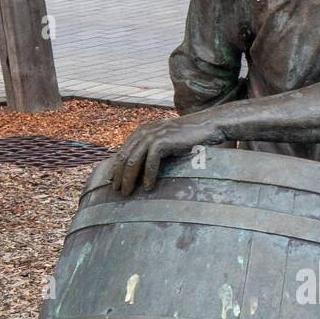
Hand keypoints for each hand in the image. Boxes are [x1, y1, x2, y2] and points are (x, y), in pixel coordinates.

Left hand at [108, 116, 226, 195]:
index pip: (122, 152)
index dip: (116, 169)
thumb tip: (140, 168)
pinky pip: (150, 162)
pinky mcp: (163, 141)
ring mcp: (153, 136)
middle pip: (124, 157)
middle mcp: (144, 132)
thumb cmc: (188, 137)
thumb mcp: (165, 141)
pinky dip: (148, 176)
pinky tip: (148, 188)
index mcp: (141, 131)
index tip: (113, 183)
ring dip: (130, 179)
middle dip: (119, 176)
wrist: (205, 126)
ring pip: (134, 160)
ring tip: (128, 192)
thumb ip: (152, 149)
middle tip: (117, 192)